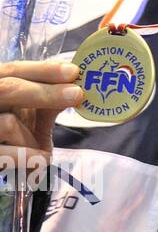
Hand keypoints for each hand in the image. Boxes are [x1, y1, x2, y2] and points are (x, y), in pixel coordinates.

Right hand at [0, 60, 82, 184]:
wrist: (3, 162)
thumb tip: (75, 89)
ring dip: (31, 136)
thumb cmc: (16, 135)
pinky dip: (29, 156)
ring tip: (38, 146)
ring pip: (8, 123)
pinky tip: (42, 159)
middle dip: (45, 92)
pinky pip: (5, 154)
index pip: (12, 70)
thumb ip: (47, 102)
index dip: (42, 70)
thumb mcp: (30, 115)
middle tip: (76, 94)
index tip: (73, 71)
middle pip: (7, 88)